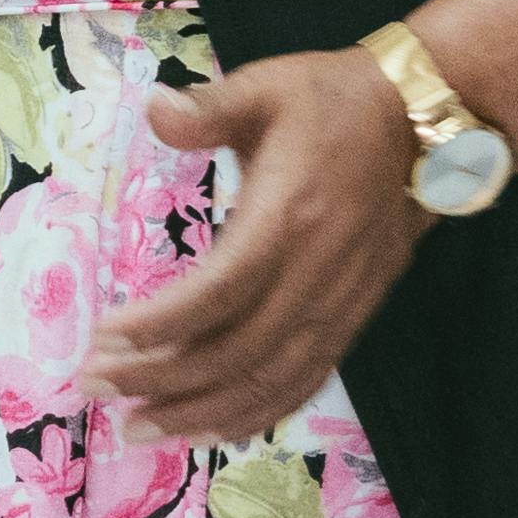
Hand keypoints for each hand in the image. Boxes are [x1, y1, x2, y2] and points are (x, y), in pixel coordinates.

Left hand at [83, 51, 430, 447]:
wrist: (424, 125)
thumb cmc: (330, 102)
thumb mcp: (267, 86)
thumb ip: (209, 107)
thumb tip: (154, 105)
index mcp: (288, 218)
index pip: (217, 294)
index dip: (158, 326)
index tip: (101, 339)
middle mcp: (316, 273)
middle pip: (234, 351)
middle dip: (159, 379)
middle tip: (94, 386)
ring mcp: (340, 303)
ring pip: (269, 380)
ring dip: (201, 411)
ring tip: (140, 428)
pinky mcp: (355, 317)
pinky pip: (306, 381)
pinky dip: (258, 414)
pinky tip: (211, 430)